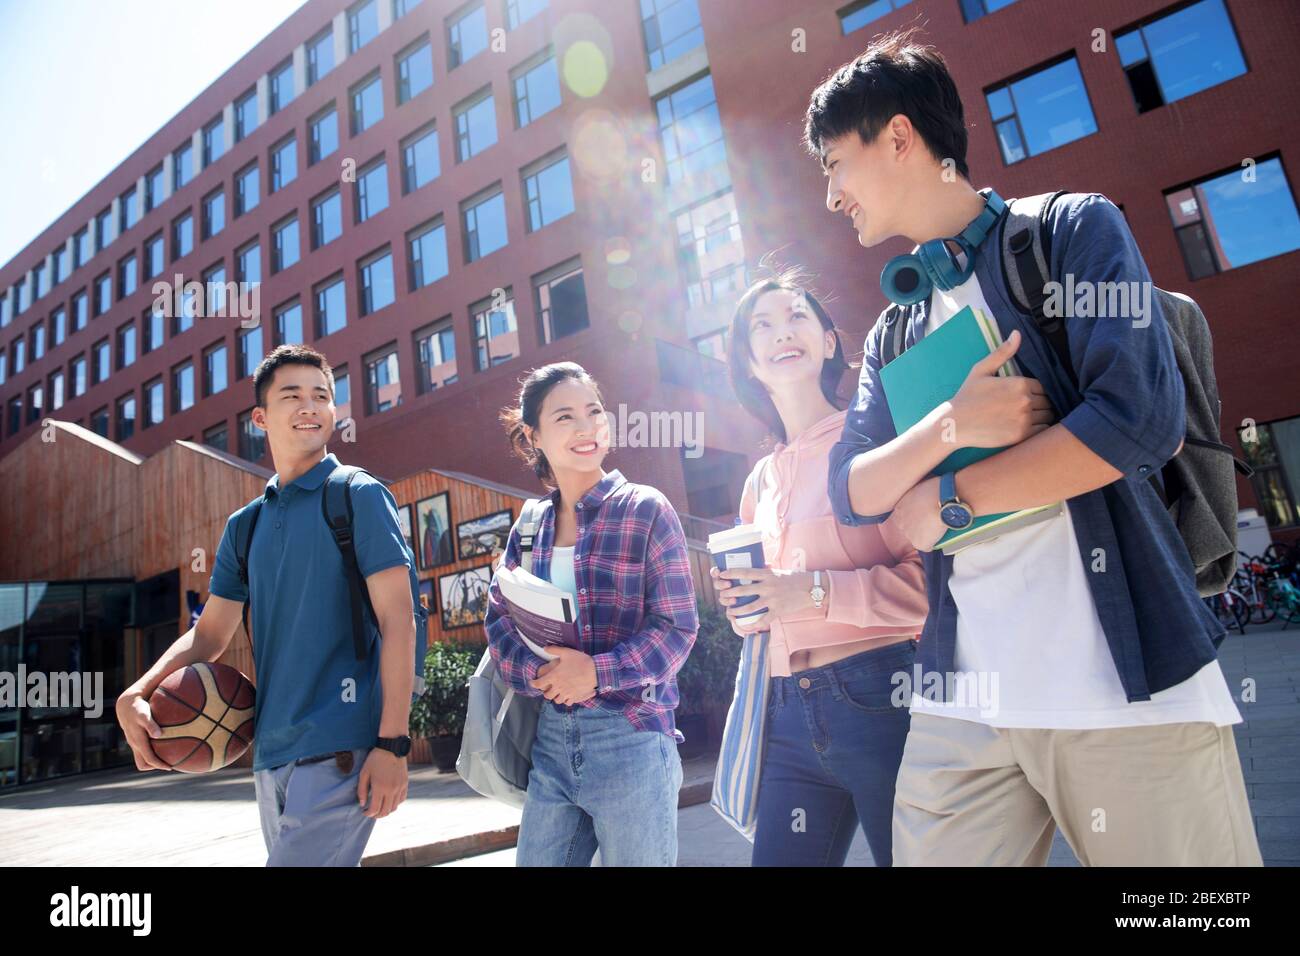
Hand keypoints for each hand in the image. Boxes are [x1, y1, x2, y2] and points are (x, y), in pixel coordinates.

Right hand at [115, 689, 172, 771]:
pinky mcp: (134, 739)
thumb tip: (159, 735)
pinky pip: (142, 750)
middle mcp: (134, 744)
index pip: (148, 759)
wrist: (126, 705)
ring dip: (152, 761)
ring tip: (167, 758)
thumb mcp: (144, 715)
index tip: (170, 767)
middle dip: (154, 766)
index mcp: (138, 741)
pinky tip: (162, 745)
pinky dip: (150, 752)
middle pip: (142, 764)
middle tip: (168, 765)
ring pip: (141, 758)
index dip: (159, 765)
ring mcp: (133, 743)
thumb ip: (151, 725)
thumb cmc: (138, 708)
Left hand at [358, 748, 407, 818]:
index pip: (375, 809)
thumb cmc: (375, 759)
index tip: (364, 812)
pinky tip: (389, 800)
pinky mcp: (405, 783)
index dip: (368, 814)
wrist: (392, 747)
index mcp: (380, 788)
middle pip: (385, 811)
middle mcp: (392, 790)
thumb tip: (362, 804)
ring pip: (394, 807)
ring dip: (386, 811)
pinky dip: (395, 803)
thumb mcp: (364, 773)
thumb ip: (362, 790)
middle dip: (377, 815)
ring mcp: (400, 787)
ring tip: (380, 807)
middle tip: (371, 813)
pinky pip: (402, 799)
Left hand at [531, 646, 597, 704]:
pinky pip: (567, 702)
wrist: (595, 671)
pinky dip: (565, 700)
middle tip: (548, 687)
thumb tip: (545, 648)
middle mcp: (558, 687)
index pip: (539, 684)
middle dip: (546, 692)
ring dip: (555, 697)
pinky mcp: (575, 697)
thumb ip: (554, 650)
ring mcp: (567, 693)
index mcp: (554, 676)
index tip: (532, 682)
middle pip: (547, 695)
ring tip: (557, 692)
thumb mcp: (566, 652)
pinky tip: (567, 695)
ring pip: (556, 700)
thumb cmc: (580, 661)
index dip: (533, 684)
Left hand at [711, 565, 823, 634]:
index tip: (721, 575)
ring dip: (737, 611)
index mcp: (767, 575)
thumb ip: (767, 571)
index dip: (731, 573)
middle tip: (722, 596)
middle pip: (743, 590)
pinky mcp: (778, 611)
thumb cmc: (796, 578)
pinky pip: (763, 620)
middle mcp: (768, 586)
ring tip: (729, 612)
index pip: (745, 573)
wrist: (812, 588)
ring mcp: (773, 600)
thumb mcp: (779, 572)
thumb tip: (758, 567)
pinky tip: (746, 627)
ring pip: (749, 607)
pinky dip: (753, 625)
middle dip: (729, 594)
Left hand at [890, 476, 947, 552]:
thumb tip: (925, 496)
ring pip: (917, 537)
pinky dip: (934, 543)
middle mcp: (901, 521)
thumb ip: (918, 494)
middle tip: (932, 521)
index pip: (904, 516)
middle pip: (909, 528)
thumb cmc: (938, 488)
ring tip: (939, 528)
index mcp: (899, 507)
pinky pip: (927, 547)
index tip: (925, 514)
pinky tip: (941, 537)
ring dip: (926, 534)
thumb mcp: (922, 487)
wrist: (945, 498)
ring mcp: (909, 533)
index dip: (916, 516)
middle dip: (919, 526)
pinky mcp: (920, 543)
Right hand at [948, 330, 1054, 446]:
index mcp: (1019, 383)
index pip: (1042, 387)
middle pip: (1047, 401)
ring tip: (1024, 418)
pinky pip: (1042, 431)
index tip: (1022, 397)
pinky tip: (1024, 427)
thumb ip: (1002, 352)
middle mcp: (1025, 400)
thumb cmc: (967, 396)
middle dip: (1038, 404)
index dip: (1033, 391)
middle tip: (1023, 408)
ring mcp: (1025, 419)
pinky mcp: (1022, 435)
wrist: (955, 423)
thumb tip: (1017, 333)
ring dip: (1040, 417)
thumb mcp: (981, 370)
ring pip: (1047, 416)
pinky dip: (1038, 429)